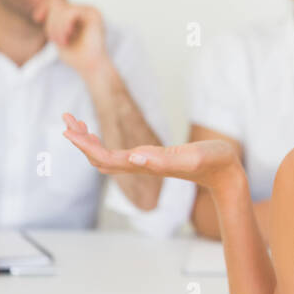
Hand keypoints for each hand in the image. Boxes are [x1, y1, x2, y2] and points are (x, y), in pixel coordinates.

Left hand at [34, 0, 108, 76]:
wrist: (90, 67)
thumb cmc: (75, 55)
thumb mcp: (57, 36)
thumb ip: (52, 22)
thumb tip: (40, 13)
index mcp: (75, 13)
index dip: (43, 6)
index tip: (37, 19)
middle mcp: (83, 9)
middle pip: (55, 2)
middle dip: (50, 22)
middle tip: (55, 40)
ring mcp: (90, 11)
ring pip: (61, 7)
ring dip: (56, 27)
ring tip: (62, 41)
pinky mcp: (94, 15)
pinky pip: (70, 12)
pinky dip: (63, 26)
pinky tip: (67, 37)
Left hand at [60, 113, 242, 193]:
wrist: (227, 174)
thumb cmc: (214, 162)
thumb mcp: (192, 157)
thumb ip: (163, 159)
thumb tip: (133, 157)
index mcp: (148, 165)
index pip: (106, 158)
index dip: (85, 145)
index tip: (69, 128)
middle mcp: (143, 166)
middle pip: (100, 158)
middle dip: (81, 140)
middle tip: (66, 119)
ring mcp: (146, 165)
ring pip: (107, 158)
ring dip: (89, 142)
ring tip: (76, 123)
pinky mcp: (153, 161)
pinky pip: (119, 156)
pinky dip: (104, 144)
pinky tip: (101, 135)